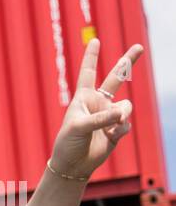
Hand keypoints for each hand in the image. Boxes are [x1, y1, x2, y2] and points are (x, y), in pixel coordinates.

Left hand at [49, 39, 142, 178]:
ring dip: (120, 115)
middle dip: (128, 62)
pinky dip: (120, 130)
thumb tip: (122, 114)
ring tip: (111, 125)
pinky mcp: (117, 129)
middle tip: (138, 46)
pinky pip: (126, 124)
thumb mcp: (78, 127)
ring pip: (126, 106)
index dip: (91, 57)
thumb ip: (101, 118)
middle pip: (116, 78)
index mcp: (83, 98)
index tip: (95, 40)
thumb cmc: (68, 143)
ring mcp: (109, 115)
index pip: (88, 73)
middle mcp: (98, 103)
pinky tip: (110, 137)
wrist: (73, 165)